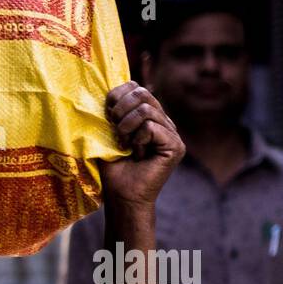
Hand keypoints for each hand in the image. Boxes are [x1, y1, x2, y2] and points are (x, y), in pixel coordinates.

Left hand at [100, 82, 184, 211]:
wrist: (121, 197)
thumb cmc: (113, 169)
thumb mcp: (108, 134)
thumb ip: (113, 111)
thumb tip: (111, 87)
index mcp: (148, 116)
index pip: (136, 87)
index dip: (117, 96)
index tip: (107, 114)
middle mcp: (162, 121)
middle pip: (142, 93)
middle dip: (120, 109)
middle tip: (115, 130)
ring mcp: (172, 133)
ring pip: (146, 109)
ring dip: (126, 128)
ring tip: (125, 144)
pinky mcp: (175, 145)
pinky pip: (150, 127)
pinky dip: (138, 140)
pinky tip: (138, 154)